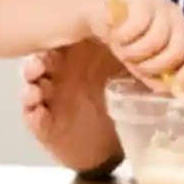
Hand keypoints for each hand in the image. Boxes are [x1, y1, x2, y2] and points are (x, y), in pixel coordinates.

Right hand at [20, 38, 121, 172]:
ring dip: (30, 88)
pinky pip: (34, 119)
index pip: (59, 43)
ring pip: (31, 90)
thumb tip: (153, 44)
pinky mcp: (45, 126)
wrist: (108, 146)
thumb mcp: (126, 77)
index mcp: (74, 62)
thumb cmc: (114, 101)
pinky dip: (35, 116)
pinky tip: (39, 114)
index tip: (60, 36)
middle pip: (39, 64)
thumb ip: (133, 61)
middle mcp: (57, 78)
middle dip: (35, 63)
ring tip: (35, 90)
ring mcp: (48, 102)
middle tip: (39, 65)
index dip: (55, 39)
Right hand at [101, 0, 183, 93]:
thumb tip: (176, 92)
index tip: (168, 83)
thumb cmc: (129, 41)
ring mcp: (162, 7)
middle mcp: (178, 20)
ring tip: (124, 50)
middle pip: (177, 51)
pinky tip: (117, 35)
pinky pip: (138, 25)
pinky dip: (125, 37)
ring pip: (156, 40)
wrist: (102, 12)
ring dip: (134, 53)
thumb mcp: (144, 65)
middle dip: (152, 66)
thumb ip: (160, 79)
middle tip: (135, 65)